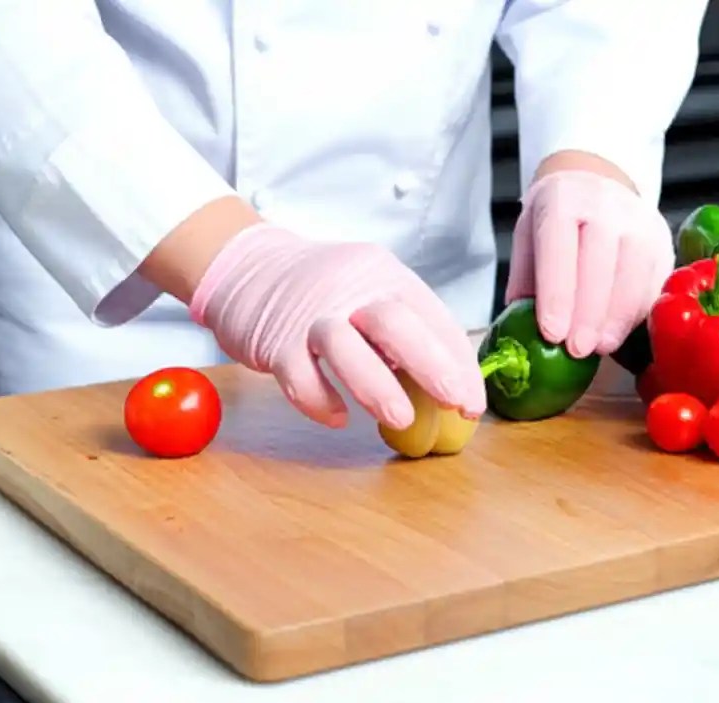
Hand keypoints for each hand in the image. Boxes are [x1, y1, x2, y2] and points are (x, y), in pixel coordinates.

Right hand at [188, 223, 485, 429]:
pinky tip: (336, 416)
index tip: (472, 404)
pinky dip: (319, 400)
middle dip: (430, 365)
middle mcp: (349, 288)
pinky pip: (298, 375)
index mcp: (384, 275)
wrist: (246, 267)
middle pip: (394, 323)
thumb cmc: (321, 291)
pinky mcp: (274, 340)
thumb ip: (403, 333)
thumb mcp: (368, 293)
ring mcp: (309, 314)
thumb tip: (448, 387)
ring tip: (400, 419)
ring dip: (376, 386)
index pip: (432, 318)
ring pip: (344, 346)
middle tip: (453, 402)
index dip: (459, 364)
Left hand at [505, 157, 673, 358]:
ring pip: (633, 274)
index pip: (559, 248)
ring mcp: (639, 220)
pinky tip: (620, 332)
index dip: (556, 294)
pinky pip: (653, 281)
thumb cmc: (558, 217)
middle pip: (600, 264)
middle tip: (577, 350)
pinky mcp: (661, 239)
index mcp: (563, 200)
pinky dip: (637, 313)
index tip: (552, 334)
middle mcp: (605, 204)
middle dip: (588, 314)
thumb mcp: (528, 236)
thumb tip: (523, 329)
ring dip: (616, 318)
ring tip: (600, 348)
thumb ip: (525, 280)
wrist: (595, 180)